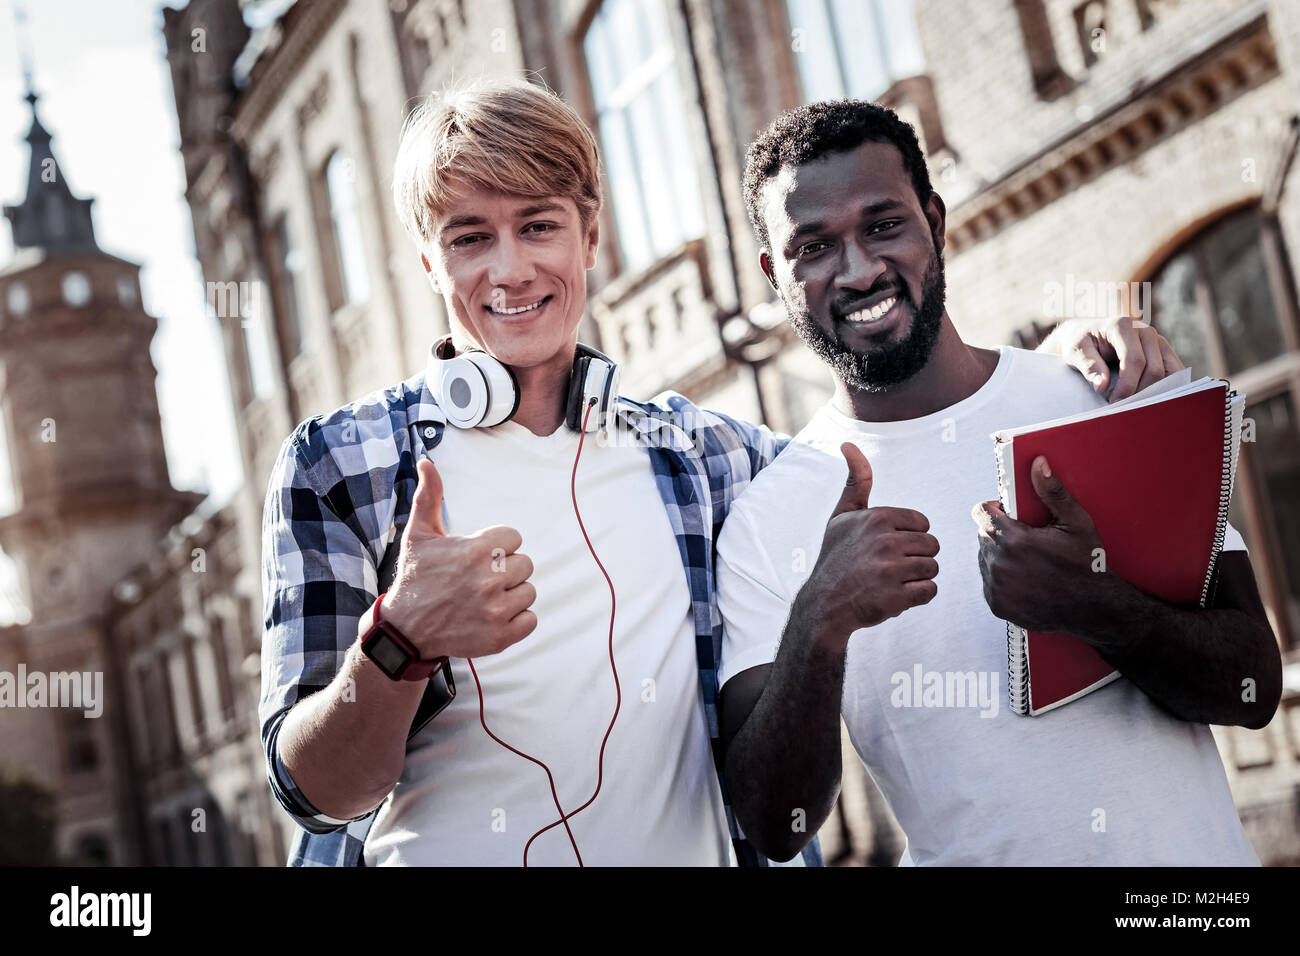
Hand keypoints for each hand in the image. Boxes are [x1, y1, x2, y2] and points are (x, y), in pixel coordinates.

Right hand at [376, 458, 537, 658]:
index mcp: (474, 550)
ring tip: (484, 598)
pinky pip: (531, 619)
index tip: (477, 557)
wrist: (404, 630)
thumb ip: (429, 496)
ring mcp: (495, 610)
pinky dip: (516, 620)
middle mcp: (488, 580)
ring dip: (511, 595)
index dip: (497, 546)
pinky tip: (492, 616)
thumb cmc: (415, 577)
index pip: (514, 538)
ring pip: (529, 591)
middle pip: (525, 564)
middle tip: (478, 580)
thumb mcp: (418, 534)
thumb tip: (426, 462)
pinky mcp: (500, 637)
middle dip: (505, 570)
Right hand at [802, 443, 939, 647]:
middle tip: (889, 567)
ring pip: (933, 568)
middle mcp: (885, 541)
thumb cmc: (837, 556)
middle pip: (932, 546)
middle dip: (916, 558)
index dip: (909, 537)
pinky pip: (930, 591)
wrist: (824, 604)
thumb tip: (848, 444)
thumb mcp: (842, 515)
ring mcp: (891, 570)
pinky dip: (917, 597)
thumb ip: (856, 481)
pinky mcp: (896, 598)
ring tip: (892, 581)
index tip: (887, 547)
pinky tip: (895, 595)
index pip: (923, 523)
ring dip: (917, 577)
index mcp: (877, 518)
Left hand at [972, 456, 1114, 633]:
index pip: (981, 513)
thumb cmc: (1088, 564)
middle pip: (983, 535)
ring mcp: (996, 588)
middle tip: (1024, 537)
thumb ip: (1052, 492)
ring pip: (984, 558)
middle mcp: (1000, 566)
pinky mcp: (997, 605)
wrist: (1095, 609)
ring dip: (998, 554)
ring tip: (1026, 558)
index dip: (993, 509)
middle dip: (999, 532)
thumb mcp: (1076, 523)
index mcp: (1014, 541)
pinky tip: (1024, 577)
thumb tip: (1037, 463)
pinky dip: (1001, 577)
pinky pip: (988, 581)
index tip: (1007, 512)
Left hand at [1041, 316, 1183, 400]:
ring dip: (1155, 392)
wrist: (1088, 333)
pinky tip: (1150, 400)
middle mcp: (1145, 331)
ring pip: (1169, 371)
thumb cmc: (1081, 342)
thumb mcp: (1075, 351)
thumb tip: (1102, 386)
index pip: (1134, 360)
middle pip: (1154, 369)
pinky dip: (1165, 387)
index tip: (1115, 403)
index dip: (1127, 385)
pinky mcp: (1163, 351)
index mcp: (1123, 327)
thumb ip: (1088, 366)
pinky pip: (1173, 371)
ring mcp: (1157, 340)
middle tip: (1123, 409)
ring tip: (1137, 406)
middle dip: (1140, 392)